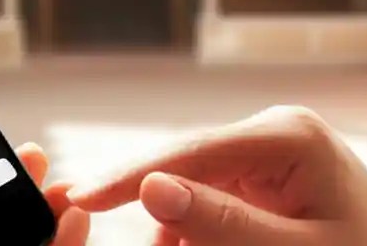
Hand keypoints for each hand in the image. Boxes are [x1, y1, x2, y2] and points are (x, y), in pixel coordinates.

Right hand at [67, 106, 366, 245]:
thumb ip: (223, 225)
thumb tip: (151, 189)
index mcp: (288, 135)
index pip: (190, 152)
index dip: (129, 178)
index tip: (79, 201)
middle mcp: (274, 131)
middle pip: (186, 169)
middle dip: (162, 220)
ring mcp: (270, 153)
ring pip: (194, 191)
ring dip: (183, 236)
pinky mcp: (268, 178)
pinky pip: (214, 204)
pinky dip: (201, 237)